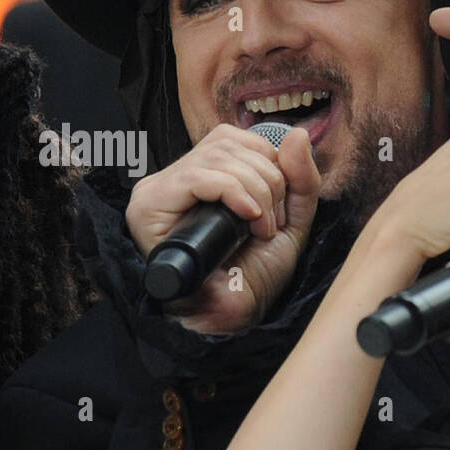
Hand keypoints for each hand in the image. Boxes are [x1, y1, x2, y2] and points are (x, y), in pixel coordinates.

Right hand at [125, 123, 321, 333]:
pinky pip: (197, 177)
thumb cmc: (254, 275)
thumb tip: (297, 134)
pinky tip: (247, 219)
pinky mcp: (149, 204)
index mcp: (208, 175)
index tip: (279, 209)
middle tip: (271, 224)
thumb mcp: (291, 221)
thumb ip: (300, 179)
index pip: (240, 140)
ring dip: (255, 192)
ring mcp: (161, 188)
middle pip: (230, 144)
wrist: (233, 315)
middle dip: (267, 180)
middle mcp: (180, 177)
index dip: (271, 165)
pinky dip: (233, 192)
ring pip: (217, 157)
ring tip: (260, 229)